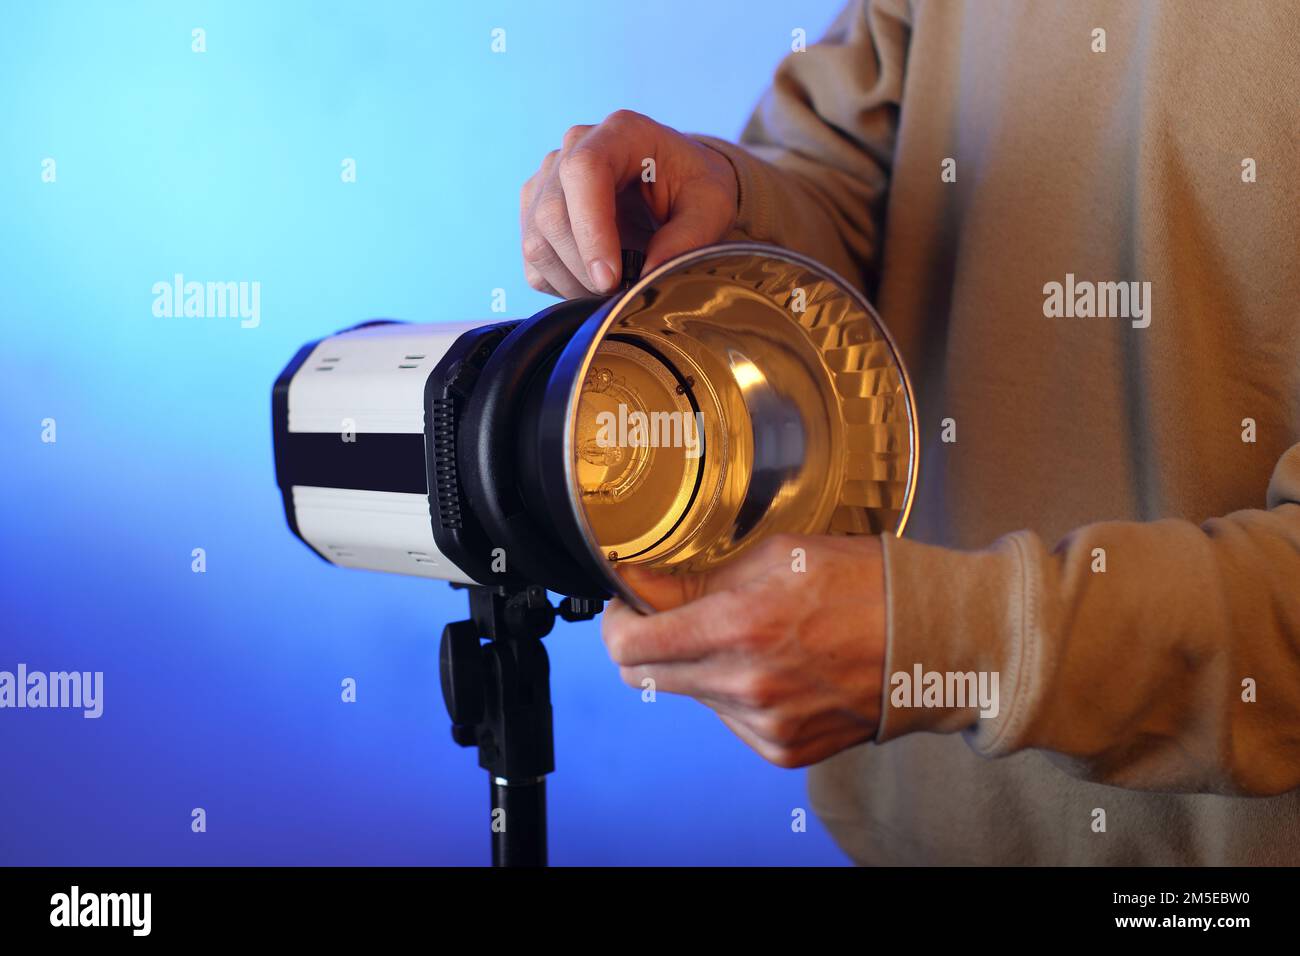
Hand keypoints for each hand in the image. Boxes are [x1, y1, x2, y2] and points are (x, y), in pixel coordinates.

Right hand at [520, 110, 738, 297]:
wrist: (676, 186)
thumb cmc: (694, 189)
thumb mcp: (711, 208)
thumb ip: (688, 239)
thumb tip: (648, 275)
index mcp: (620, 133)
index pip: (583, 171)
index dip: (591, 229)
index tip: (611, 278)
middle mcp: (573, 148)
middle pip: (551, 215)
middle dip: (585, 268)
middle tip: (623, 293)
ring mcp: (548, 180)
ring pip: (537, 243)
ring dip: (574, 282)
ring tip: (617, 288)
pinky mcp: (535, 213)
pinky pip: (534, 262)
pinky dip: (563, 285)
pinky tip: (597, 282)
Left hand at [602, 534, 886, 767]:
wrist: (932, 641)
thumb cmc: (864, 585)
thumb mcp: (776, 555)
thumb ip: (697, 577)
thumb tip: (638, 583)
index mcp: (740, 625)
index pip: (629, 645)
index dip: (617, 622)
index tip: (628, 605)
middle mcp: (745, 684)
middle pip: (645, 676)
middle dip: (647, 643)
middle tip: (675, 616)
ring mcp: (763, 724)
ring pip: (690, 695)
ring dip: (698, 666)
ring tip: (749, 637)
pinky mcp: (782, 749)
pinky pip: (729, 720)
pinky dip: (735, 694)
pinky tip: (774, 667)